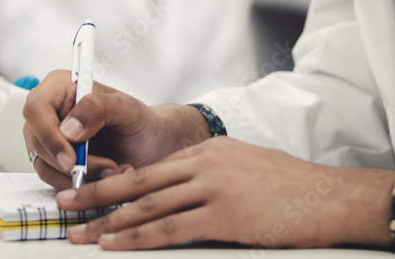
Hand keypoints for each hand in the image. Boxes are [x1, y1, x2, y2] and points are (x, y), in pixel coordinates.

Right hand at [22, 70, 210, 189]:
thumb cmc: (140, 122)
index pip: (36, 108)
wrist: (151, 146)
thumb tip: (68, 129)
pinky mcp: (55, 161)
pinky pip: (54, 179)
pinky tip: (105, 176)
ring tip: (112, 169)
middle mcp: (51, 111)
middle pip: (37, 140)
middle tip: (105, 166)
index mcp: (62, 86)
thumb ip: (98, 108)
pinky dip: (79, 184)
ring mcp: (50, 138)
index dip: (48, 135)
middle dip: (70, 161)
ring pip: (44, 164)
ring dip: (77, 175)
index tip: (70, 158)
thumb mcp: (127, 109)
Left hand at [57, 137, 394, 250]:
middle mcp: (204, 163)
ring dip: (107, 221)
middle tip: (65, 206)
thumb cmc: (292, 188)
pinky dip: (136, 238)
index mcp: (208, 151)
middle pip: (138, 181)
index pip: (152, 168)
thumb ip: (213, 174)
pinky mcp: (223, 215)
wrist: (328, 197)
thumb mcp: (247, 166)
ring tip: (79, 232)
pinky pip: (169, 229)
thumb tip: (184, 193)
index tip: (89, 192)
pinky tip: (115, 244)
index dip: (116, 181)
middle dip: (97, 195)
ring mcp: (212, 187)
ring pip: (147, 206)